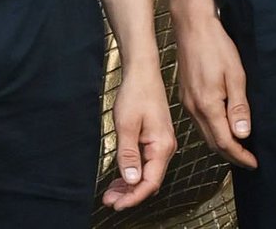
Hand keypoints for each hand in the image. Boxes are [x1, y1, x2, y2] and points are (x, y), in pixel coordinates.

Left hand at [102, 61, 175, 209]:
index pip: (150, 182)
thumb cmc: (136, 92)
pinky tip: (120, 178)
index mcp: (162, 145)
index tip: (117, 204)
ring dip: (129, 185)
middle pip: (149, 180)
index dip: (134, 197)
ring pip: (146, 173)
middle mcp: (165, 147)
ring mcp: (161, 143)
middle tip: (109, 200)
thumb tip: (131, 180)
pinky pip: (145, 163)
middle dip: (129, 194)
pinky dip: (132, 172)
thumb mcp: (127, 124)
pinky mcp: (154, 139)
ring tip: (111, 193)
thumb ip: (129, 154)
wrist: (142, 72)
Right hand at [171, 11, 255, 168]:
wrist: (192, 26)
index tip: (253, 162)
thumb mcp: (235, 74)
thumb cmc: (216, 45)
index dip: (240, 156)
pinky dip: (211, 132)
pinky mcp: (184, 96)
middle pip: (212, 143)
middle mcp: (193, 108)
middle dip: (231, 155)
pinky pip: (198, 122)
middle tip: (248, 160)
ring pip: (204, 134)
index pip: (225, 142)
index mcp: (207, 105)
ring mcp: (186, 102)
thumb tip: (243, 134)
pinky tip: (221, 127)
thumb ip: (238, 106)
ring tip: (238, 148)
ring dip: (221, 145)